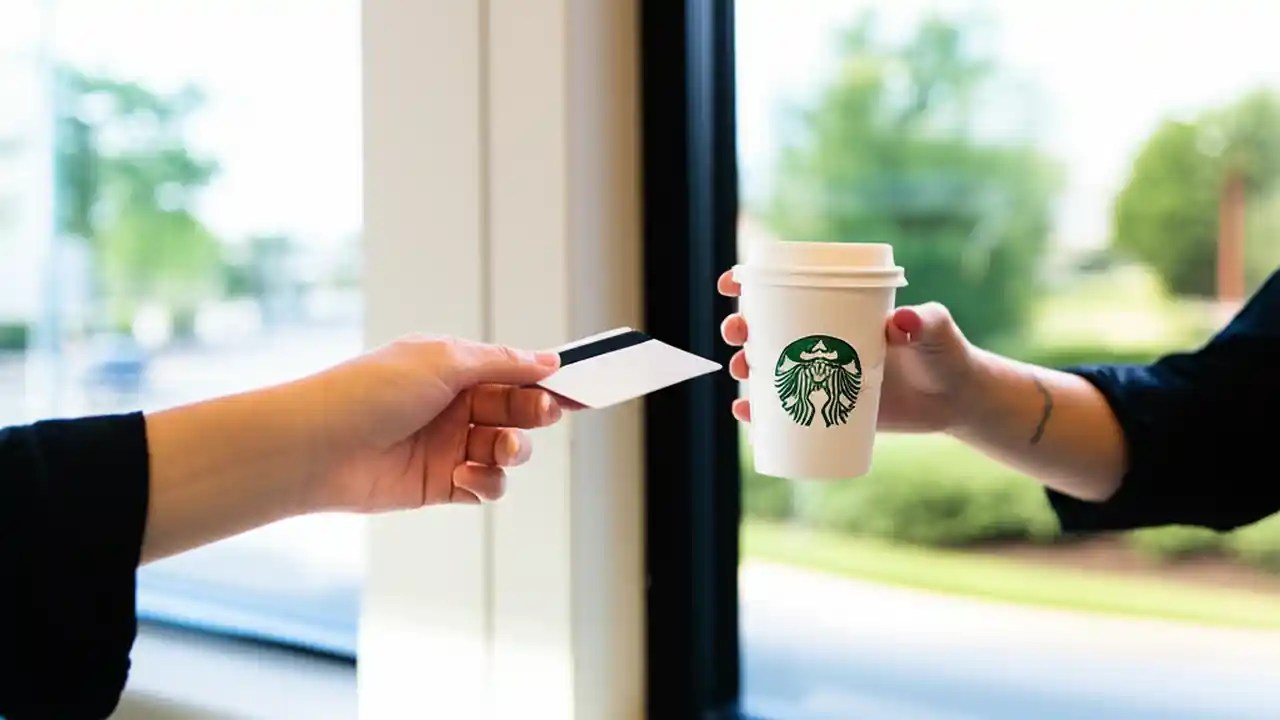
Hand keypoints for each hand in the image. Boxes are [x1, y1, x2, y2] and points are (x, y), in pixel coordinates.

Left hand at [309, 335, 565, 510]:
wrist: (318, 446)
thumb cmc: (371, 391)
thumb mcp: (444, 361)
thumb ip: (501, 362)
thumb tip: (548, 360)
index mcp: (454, 368)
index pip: (513, 372)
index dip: (547, 380)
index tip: (581, 386)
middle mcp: (454, 406)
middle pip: (516, 410)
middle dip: (534, 413)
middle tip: (544, 413)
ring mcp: (448, 445)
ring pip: (506, 450)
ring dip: (513, 449)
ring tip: (499, 448)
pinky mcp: (439, 484)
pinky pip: (484, 485)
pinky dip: (488, 482)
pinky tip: (472, 475)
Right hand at [717, 269, 975, 432]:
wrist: (956, 399)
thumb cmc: (945, 352)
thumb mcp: (937, 328)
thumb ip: (925, 320)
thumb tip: (901, 322)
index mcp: (838, 309)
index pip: (787, 288)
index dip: (751, 281)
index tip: (733, 280)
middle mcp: (822, 340)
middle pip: (765, 328)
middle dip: (740, 327)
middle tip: (737, 333)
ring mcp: (821, 375)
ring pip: (768, 368)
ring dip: (744, 368)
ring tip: (743, 372)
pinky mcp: (826, 408)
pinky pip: (783, 410)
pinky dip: (759, 413)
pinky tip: (746, 415)